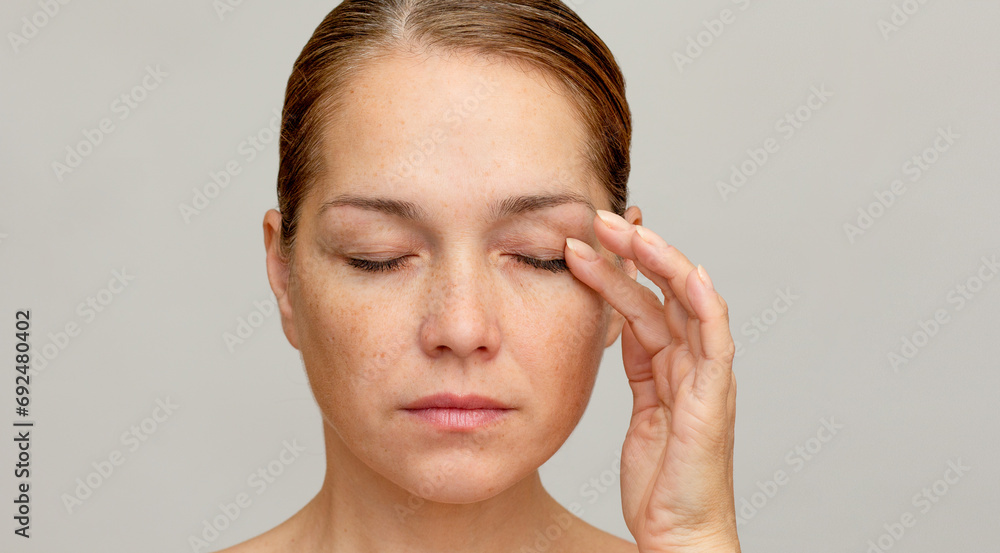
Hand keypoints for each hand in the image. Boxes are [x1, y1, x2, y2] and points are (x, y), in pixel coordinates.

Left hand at [564, 208, 738, 552]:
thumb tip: (614, 324)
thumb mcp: (638, 412)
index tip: (587, 238)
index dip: (622, 266)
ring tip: (623, 230)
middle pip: (665, 291)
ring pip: (686, 302)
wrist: (679, 532)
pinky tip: (686, 272)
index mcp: (671, 367)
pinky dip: (703, 303)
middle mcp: (693, 364)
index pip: (646, 301)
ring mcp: (707, 377)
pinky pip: (715, 340)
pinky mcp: (714, 396)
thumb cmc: (659, 482)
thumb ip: (636, 366)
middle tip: (598, 219)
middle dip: (634, 251)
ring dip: (657, 262)